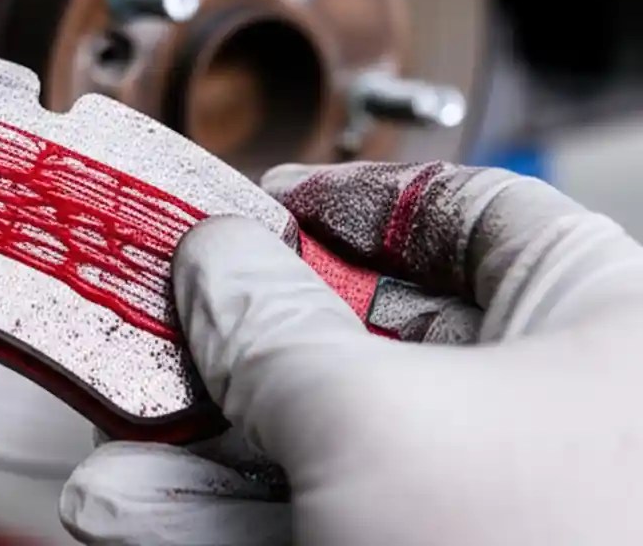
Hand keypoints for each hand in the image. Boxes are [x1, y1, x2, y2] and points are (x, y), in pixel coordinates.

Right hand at [60, 162, 642, 544]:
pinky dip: (224, 521)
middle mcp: (548, 411)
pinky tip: (138, 518)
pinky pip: (312, 522)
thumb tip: (213, 262)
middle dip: (242, 347)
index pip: (464, 213)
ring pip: (323, 448)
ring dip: (206, 451)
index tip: (259, 204)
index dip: (350, 199)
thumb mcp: (367, 421)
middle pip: (365, 338)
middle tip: (161, 336)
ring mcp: (484, 504)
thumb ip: (268, 326)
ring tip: (119, 457)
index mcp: (592, 325)